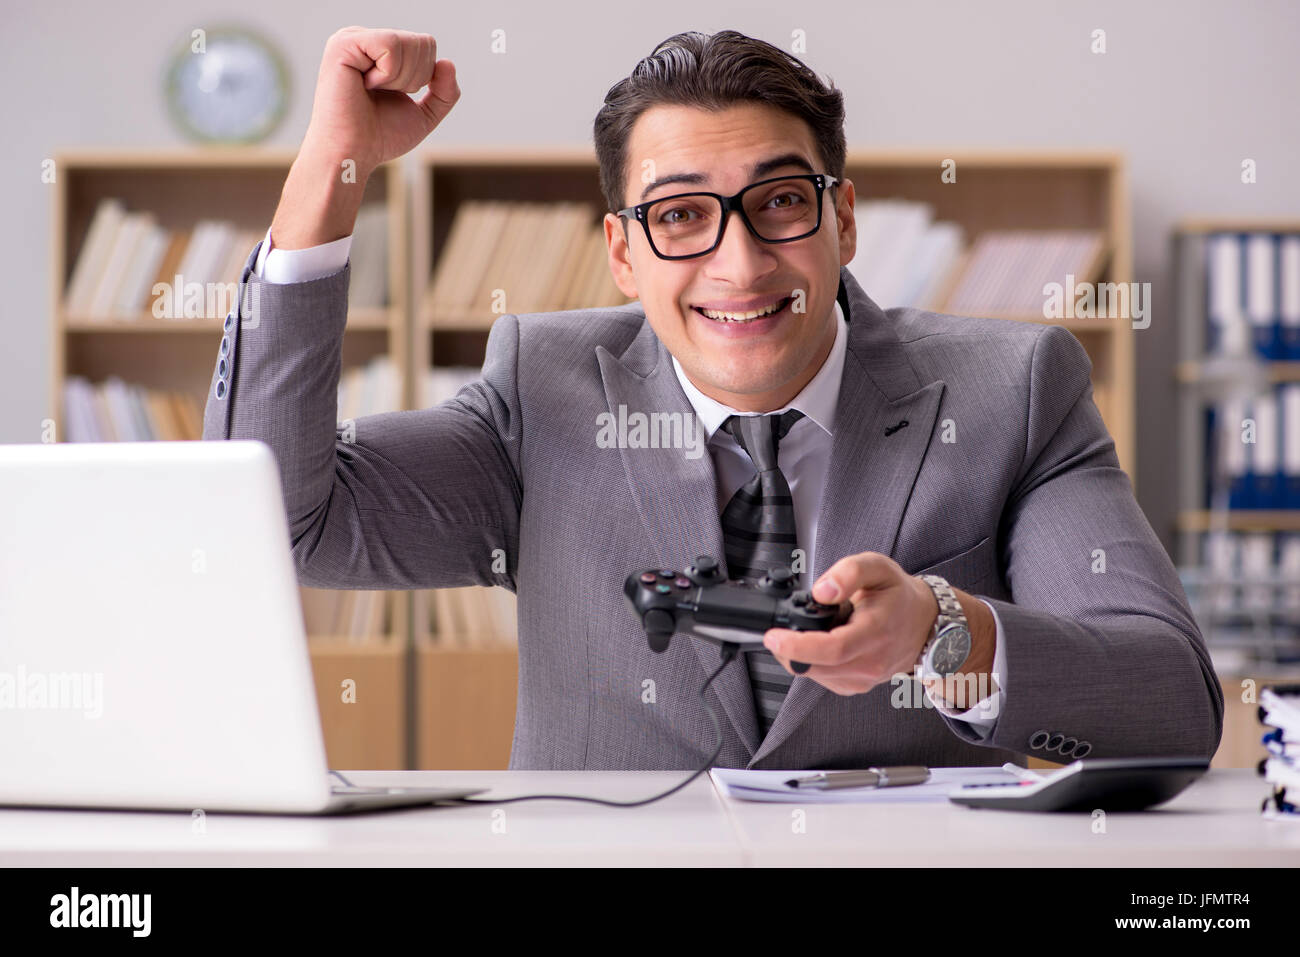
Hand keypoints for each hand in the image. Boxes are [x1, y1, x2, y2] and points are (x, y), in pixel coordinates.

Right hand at [272, 27, 460, 249]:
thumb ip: (444, 93)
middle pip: (422, 41)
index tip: (394, 95)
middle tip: (383, 95)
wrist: (351, 155)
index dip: (423, 77)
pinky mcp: (344, 43)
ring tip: (371, 91)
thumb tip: (448, 62)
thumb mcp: (423, 115)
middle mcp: (365, 38)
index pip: (426, 45)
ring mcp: (352, 37)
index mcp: (380, 50)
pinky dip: (388, 74)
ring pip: (408, 42)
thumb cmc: (380, 138)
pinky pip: (391, 44)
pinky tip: (364, 85)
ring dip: (399, 79)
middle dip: (414, 78)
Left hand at [762, 552, 939, 695]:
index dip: (797, 645)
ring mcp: (865, 678)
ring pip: (816, 676)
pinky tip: (816, 645)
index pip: (833, 649)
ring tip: (799, 634)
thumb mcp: (877, 567)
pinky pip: (824, 679)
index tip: (774, 636)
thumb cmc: (898, 595)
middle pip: (817, 666)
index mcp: (876, 630)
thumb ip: (848, 572)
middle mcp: (872, 661)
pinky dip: (811, 664)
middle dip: (788, 650)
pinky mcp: (858, 685)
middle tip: (777, 632)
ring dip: (798, 657)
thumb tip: (822, 591)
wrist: (923, 623)